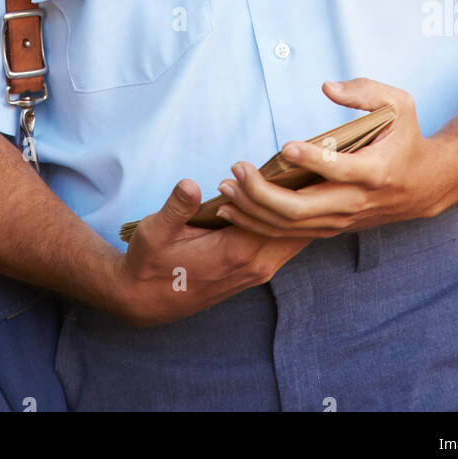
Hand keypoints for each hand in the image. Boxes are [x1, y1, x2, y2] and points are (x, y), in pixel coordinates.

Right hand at [111, 178, 312, 326]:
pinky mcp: (255, 273)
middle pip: (298, 227)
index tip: (295, 156)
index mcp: (236, 251)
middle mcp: (255, 264)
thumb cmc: (150, 263)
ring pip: (297, 239)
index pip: (277, 213)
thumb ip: (177, 208)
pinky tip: (292, 202)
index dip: (286, 184)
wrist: (147, 302)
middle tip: (310, 162)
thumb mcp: (155, 231)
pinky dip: (294, 225)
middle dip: (304, 196)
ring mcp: (258, 272)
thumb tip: (190, 184)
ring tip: (306, 177)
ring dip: (302, 211)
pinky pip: (286, 246)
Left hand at [213, 78, 448, 238]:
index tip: (284, 146)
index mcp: (375, 171)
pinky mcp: (330, 227)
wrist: (424, 185)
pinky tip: (232, 209)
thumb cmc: (406, 137)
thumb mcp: (399, 104)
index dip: (311, 160)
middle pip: (302, 209)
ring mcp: (341, 220)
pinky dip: (258, 224)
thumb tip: (327, 87)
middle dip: (262, 193)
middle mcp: (356, 201)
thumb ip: (364, 91)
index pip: (339, 171)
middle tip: (236, 169)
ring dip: (253, 210)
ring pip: (291, 226)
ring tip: (226, 187)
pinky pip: (290, 233)